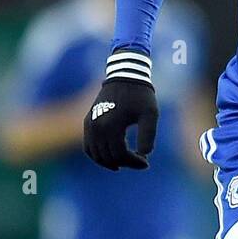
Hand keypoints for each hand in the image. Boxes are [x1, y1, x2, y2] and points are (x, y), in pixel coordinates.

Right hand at [83, 53, 158, 170]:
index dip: (134, 162)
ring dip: (110, 162)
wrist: (125, 75)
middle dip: (125, 162)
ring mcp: (90, 125)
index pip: (120, 154)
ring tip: (126, 162)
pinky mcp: (87, 122)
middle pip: (109, 156)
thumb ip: (148, 136)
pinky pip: (88, 146)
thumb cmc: (140, 95)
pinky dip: (97, 155)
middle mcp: (97, 127)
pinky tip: (111, 158)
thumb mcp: (150, 115)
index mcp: (112, 125)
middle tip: (140, 160)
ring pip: (96, 155)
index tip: (146, 163)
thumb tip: (144, 155)